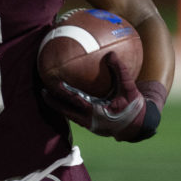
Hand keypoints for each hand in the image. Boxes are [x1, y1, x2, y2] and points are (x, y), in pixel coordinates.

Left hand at [42, 51, 166, 141]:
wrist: (138, 126)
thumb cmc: (134, 107)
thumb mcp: (129, 88)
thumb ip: (120, 71)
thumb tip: (111, 53)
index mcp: (96, 113)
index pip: (75, 102)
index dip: (63, 94)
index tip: (53, 84)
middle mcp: (90, 121)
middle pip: (66, 111)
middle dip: (53, 102)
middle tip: (42, 91)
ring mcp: (89, 125)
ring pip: (69, 115)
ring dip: (59, 106)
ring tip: (48, 95)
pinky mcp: (91, 126)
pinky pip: (76, 116)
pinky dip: (69, 107)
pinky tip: (65, 99)